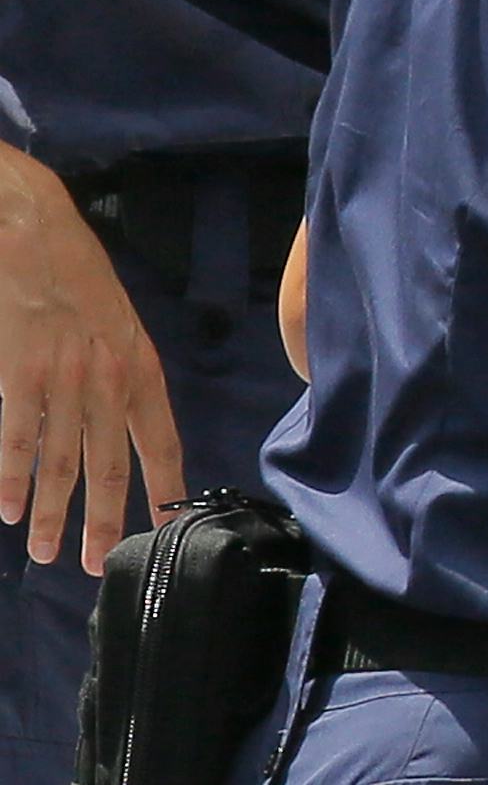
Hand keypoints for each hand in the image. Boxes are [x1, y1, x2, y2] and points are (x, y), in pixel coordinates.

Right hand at [0, 149, 183, 571]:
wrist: (28, 227)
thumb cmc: (72, 273)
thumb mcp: (115, 321)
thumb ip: (117, 372)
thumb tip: (118, 423)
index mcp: (139, 363)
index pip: (161, 438)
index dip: (164, 487)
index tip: (166, 528)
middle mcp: (108, 376)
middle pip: (110, 464)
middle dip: (106, 520)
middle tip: (100, 564)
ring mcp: (62, 376)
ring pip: (62, 462)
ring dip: (54, 513)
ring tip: (49, 551)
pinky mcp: (18, 371)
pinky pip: (16, 439)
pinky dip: (12, 479)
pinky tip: (8, 510)